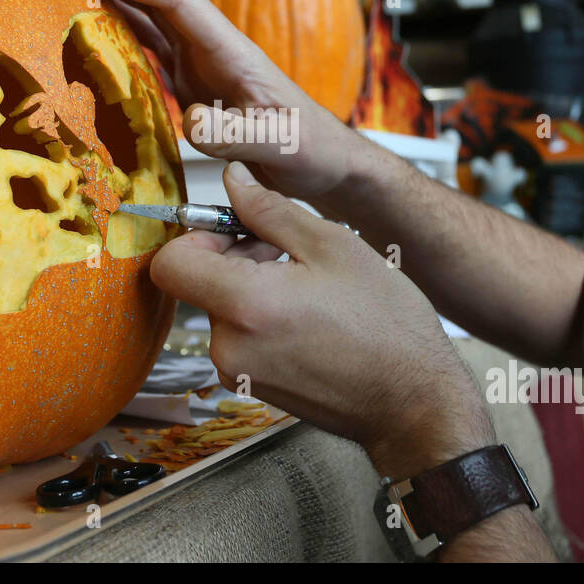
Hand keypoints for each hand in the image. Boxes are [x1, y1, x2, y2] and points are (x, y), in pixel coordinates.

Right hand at [54, 0, 361, 200]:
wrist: (326, 162)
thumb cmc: (311, 149)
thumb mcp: (279, 145)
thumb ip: (237, 133)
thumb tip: (190, 119)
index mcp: (230, 50)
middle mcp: (213, 46)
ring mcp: (202, 62)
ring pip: (150, 11)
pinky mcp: (194, 82)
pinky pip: (151, 44)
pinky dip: (120, 25)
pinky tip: (94, 19)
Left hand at [150, 161, 497, 479]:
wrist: (413, 402)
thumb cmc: (387, 328)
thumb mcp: (334, 247)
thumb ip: (270, 211)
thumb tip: (233, 181)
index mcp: (245, 305)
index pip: (170, 262)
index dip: (198, 236)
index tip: (234, 230)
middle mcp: (229, 345)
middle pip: (198, 283)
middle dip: (235, 258)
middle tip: (288, 253)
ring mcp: (236, 372)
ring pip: (220, 309)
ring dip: (252, 288)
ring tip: (308, 289)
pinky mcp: (248, 387)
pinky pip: (237, 337)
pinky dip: (260, 318)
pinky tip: (306, 316)